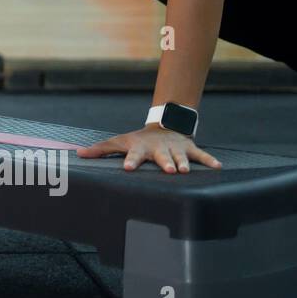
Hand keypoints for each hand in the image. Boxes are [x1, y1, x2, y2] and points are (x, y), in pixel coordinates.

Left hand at [77, 125, 221, 172]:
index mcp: (140, 149)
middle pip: (161, 157)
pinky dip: (209, 160)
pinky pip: (201, 155)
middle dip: (165, 163)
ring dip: (184, 163)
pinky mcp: (189, 149)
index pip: (134, 155)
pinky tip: (218, 167)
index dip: (131, 161)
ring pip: (180, 157)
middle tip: (169, 170)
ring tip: (186, 171)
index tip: (127, 168)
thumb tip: (78, 154)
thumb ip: (100, 149)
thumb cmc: (138, 140)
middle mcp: (159, 149)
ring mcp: (175, 149)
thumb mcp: (119, 142)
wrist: (163, 126)